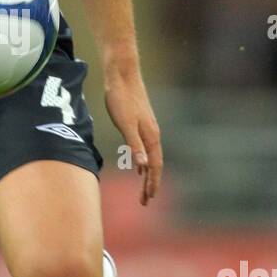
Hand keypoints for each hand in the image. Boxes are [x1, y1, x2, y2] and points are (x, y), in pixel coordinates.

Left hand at [104, 65, 162, 205]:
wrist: (121, 74)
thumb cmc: (122, 98)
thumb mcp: (125, 124)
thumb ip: (134, 144)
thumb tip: (143, 166)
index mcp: (151, 136)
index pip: (154, 166)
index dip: (152, 183)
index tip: (149, 199)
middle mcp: (152, 134)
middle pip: (154, 164)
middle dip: (150, 183)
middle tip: (145, 201)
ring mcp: (147, 128)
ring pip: (150, 157)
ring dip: (147, 174)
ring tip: (143, 189)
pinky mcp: (139, 123)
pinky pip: (145, 148)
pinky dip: (143, 161)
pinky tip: (138, 166)